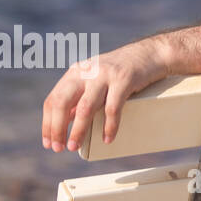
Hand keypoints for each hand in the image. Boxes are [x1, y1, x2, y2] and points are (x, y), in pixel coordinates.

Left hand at [41, 38, 169, 152]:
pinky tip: (108, 138)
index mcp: (76, 73)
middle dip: (57, 128)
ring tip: (75, 146)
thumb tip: (66, 120)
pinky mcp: (124, 79)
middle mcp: (86, 72)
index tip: (49, 143)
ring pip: (85, 108)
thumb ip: (81, 96)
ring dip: (78, 130)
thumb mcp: (97, 78)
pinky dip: (109, 126)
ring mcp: (105, 75)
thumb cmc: (123, 69)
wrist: (153, 52)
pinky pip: (112, 108)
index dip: (48, 124)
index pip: (53, 100)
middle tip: (58, 148)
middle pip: (62, 103)